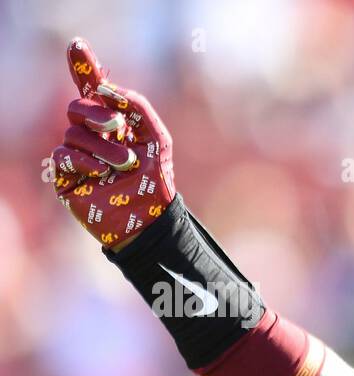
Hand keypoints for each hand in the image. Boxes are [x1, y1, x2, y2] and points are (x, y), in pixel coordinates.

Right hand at [51, 37, 174, 250]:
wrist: (151, 218)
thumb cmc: (156, 179)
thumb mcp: (155, 137)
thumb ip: (135, 105)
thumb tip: (102, 87)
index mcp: (112, 124)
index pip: (92, 91)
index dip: (83, 68)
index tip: (76, 45)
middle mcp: (91, 136)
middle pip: (77, 107)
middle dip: (97, 114)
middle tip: (118, 128)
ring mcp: (77, 155)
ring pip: (73, 133)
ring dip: (103, 147)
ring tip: (124, 165)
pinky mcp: (67, 176)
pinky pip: (63, 155)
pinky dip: (83, 160)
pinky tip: (98, 172)